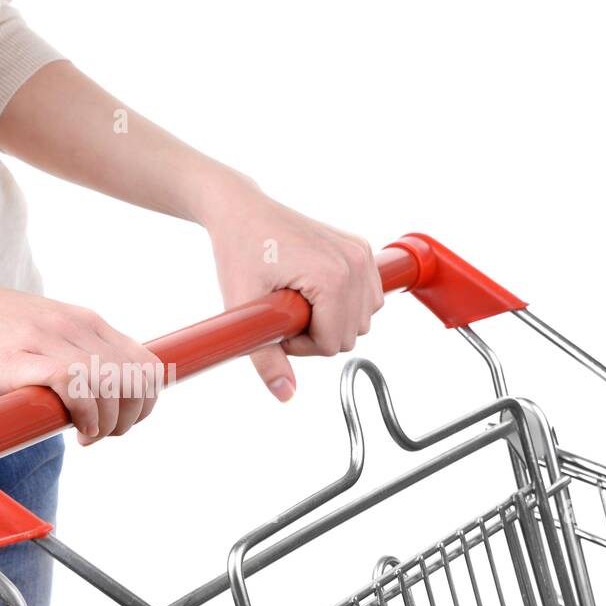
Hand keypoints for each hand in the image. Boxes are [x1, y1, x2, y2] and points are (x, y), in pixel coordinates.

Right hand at [0, 264, 162, 444]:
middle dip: (130, 417)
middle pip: (139, 379)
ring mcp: (49, 339)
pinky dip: (86, 416)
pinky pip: (79, 385)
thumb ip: (61, 356)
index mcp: (81, 320)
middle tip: (98, 434)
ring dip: (110, 422)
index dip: (144, 401)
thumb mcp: (31, 335)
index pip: (146, 363)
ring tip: (85, 436)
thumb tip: (83, 397)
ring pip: (116, 384)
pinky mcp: (21, 359)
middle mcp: (74, 326)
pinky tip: (71, 429)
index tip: (117, 421)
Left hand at [199, 175, 382, 400]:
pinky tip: (313, 290)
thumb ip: (265, 358)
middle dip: (316, 334)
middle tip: (283, 311)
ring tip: (297, 300)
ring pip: (362, 320)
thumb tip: (286, 395)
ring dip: (331, 321)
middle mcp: (356, 262)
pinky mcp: (363, 249)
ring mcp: (363, 253)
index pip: (332, 345)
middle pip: (350, 335)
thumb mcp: (243, 309)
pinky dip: (343, 305)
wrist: (241, 211)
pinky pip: (367, 299)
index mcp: (333, 276)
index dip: (299, 345)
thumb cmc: (238, 253)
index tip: (275, 323)